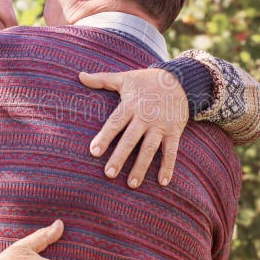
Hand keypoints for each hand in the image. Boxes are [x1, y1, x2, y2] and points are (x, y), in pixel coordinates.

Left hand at [79, 68, 188, 187]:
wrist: (180, 80)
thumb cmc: (147, 81)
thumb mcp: (125, 78)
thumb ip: (102, 79)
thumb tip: (80, 75)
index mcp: (131, 105)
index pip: (115, 123)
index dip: (105, 137)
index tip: (93, 151)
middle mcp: (145, 117)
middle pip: (131, 139)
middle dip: (120, 156)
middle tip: (108, 174)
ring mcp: (161, 125)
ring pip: (150, 148)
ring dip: (141, 166)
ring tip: (131, 184)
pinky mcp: (174, 131)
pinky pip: (172, 151)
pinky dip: (168, 166)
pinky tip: (163, 182)